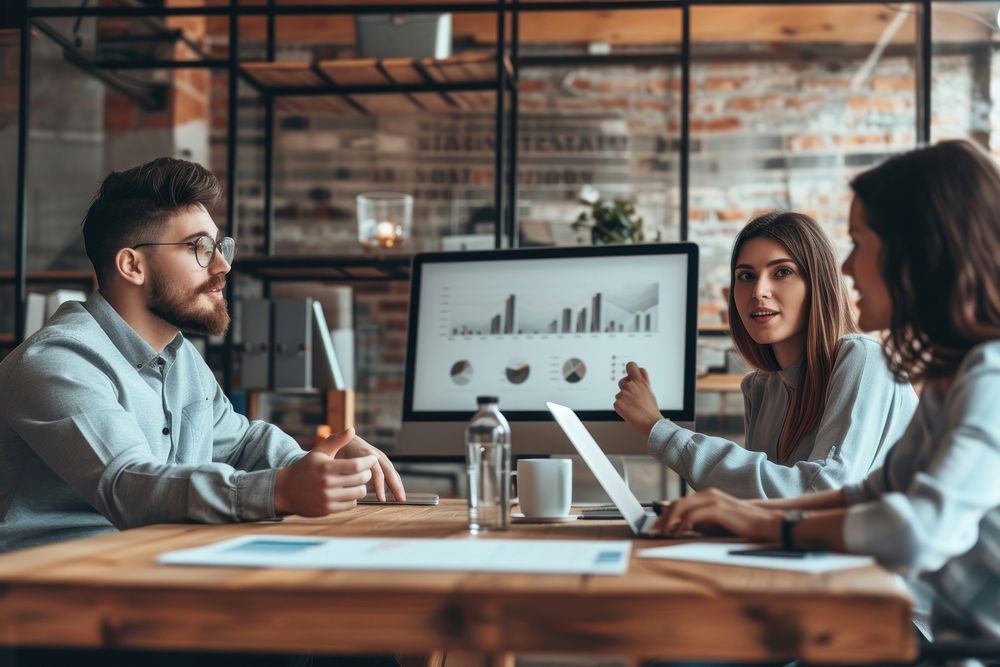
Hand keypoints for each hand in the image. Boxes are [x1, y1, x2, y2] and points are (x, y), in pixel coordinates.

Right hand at [273, 428, 376, 516]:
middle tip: (365, 470)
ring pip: (358, 493)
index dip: (368, 462)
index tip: (372, 459)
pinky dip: (353, 497)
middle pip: (360, 479)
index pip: (356, 465)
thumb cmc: (306, 467)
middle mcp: (327, 484)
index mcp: (326, 467)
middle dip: (367, 473)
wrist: (285, 490)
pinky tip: (347, 492)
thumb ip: (336, 440)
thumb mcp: (319, 452)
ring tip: (357, 481)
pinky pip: (351, 504)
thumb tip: (352, 430)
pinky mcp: (327, 510)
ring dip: (361, 486)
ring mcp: (327, 498)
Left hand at [331, 427, 405, 501]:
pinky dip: (393, 481)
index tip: (381, 499)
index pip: (375, 469)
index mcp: (363, 453)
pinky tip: (396, 493)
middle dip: (395, 485)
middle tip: (400, 500)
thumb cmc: (335, 450)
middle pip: (388, 469)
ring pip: (390, 470)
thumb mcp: (336, 457)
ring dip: (397, 484)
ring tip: (401, 499)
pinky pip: (388, 471)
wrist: (340, 439)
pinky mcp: (377, 460)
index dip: (379, 484)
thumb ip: (343, 469)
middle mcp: (373, 454)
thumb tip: (349, 485)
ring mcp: (377, 456)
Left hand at [613, 361, 663, 434]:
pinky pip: (617, 403)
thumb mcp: (649, 392)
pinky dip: (621, 408)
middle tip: (631, 397)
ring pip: (619, 394)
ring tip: (633, 407)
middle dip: (624, 388)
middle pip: (622, 381)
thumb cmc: (651, 410)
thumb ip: (642, 384)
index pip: (631, 366)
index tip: (631, 374)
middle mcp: (632, 385)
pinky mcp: (618, 403)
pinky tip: (630, 412)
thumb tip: (637, 379)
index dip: (631, 370)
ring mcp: (624, 394)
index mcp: (641, 382)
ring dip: (624, 400)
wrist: (651, 423)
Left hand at [653, 488, 781, 540]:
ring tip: (662, 533)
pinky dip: (683, 524)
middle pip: (677, 504)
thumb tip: (680, 528)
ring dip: (669, 521)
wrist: (767, 525)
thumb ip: (700, 524)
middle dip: (662, 518)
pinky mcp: (719, 508)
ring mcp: (713, 500)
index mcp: (707, 496)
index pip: (680, 503)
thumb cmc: (742, 526)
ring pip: (682, 507)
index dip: (664, 513)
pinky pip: (694, 515)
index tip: (654, 526)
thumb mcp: (717, 525)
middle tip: (654, 531)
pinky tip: (679, 532)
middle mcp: (708, 494)